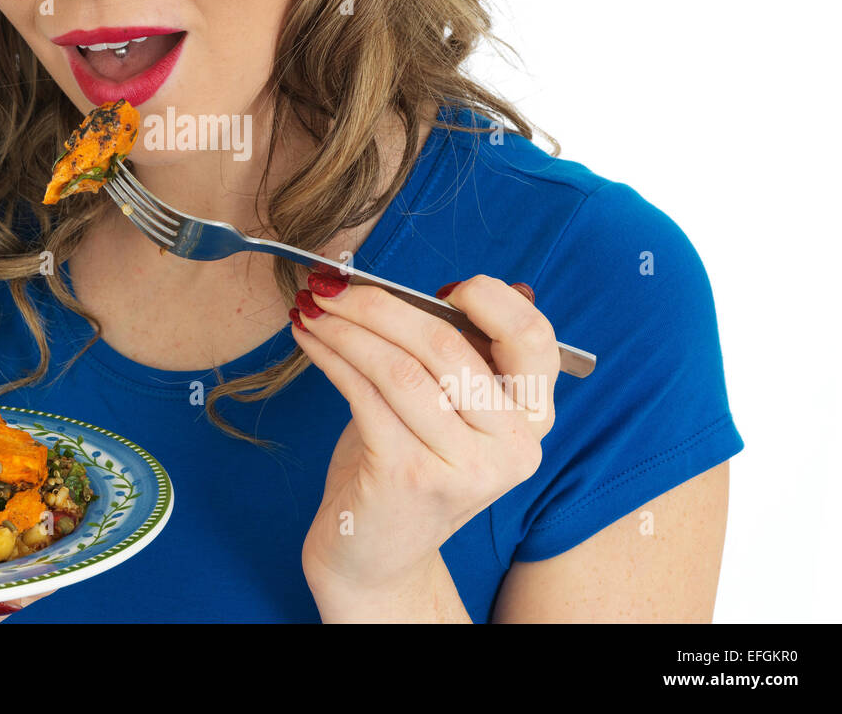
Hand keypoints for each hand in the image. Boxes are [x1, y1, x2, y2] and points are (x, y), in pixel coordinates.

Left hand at [290, 271, 557, 606]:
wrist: (376, 557)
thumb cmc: (406, 466)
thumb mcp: (446, 409)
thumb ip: (455, 355)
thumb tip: (428, 286)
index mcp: (533, 418)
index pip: (533, 338)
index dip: (489, 300)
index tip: (437, 286)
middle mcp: (512, 445)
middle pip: (448, 344)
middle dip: (380, 304)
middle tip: (334, 284)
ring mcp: (464, 466)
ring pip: (399, 367)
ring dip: (344, 327)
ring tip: (312, 308)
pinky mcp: (409, 477)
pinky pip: (364, 393)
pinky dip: (330, 356)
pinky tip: (309, 339)